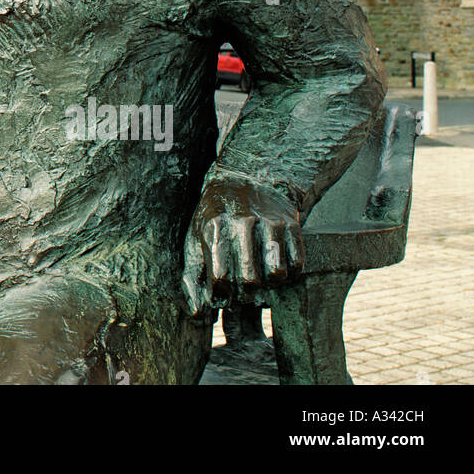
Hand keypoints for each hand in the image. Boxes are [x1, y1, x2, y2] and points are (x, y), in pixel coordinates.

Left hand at [182, 176, 303, 315]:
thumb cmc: (215, 215)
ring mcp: (269, 221)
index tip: (222, 296)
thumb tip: (198, 313)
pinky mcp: (291, 222)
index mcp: (214, 226)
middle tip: (243, 291)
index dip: (222, 296)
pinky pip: (297, 263)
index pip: (221, 277)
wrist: (247, 176)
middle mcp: (242, 222)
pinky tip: (275, 267)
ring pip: (277, 273)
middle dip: (246, 295)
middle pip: (251, 280)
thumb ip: (192, 275)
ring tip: (260, 280)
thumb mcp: (195, 237)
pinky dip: (289, 273)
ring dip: (270, 285)